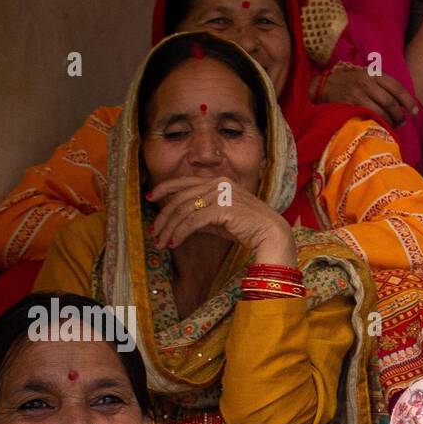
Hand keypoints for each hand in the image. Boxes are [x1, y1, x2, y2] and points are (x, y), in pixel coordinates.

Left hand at [147, 177, 297, 264]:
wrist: (272, 234)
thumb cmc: (249, 228)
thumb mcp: (221, 219)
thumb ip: (203, 215)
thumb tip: (183, 223)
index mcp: (219, 181)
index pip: (185, 181)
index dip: (165, 188)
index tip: (150, 198)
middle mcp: (218, 183)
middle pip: (181, 197)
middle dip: (164, 216)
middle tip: (154, 231)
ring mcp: (221, 194)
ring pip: (184, 209)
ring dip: (170, 227)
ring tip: (162, 242)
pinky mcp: (223, 208)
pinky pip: (194, 220)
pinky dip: (181, 232)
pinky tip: (175, 242)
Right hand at [321, 66, 420, 127]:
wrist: (325, 84)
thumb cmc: (351, 82)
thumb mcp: (367, 76)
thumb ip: (383, 86)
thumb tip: (403, 105)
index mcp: (374, 73)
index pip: (396, 87)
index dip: (408, 101)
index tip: (415, 112)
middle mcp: (366, 82)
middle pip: (390, 102)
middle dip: (399, 115)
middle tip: (402, 122)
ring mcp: (357, 94)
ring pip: (380, 112)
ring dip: (389, 122)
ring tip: (392, 126)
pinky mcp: (349, 105)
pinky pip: (368, 118)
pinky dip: (377, 124)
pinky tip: (380, 127)